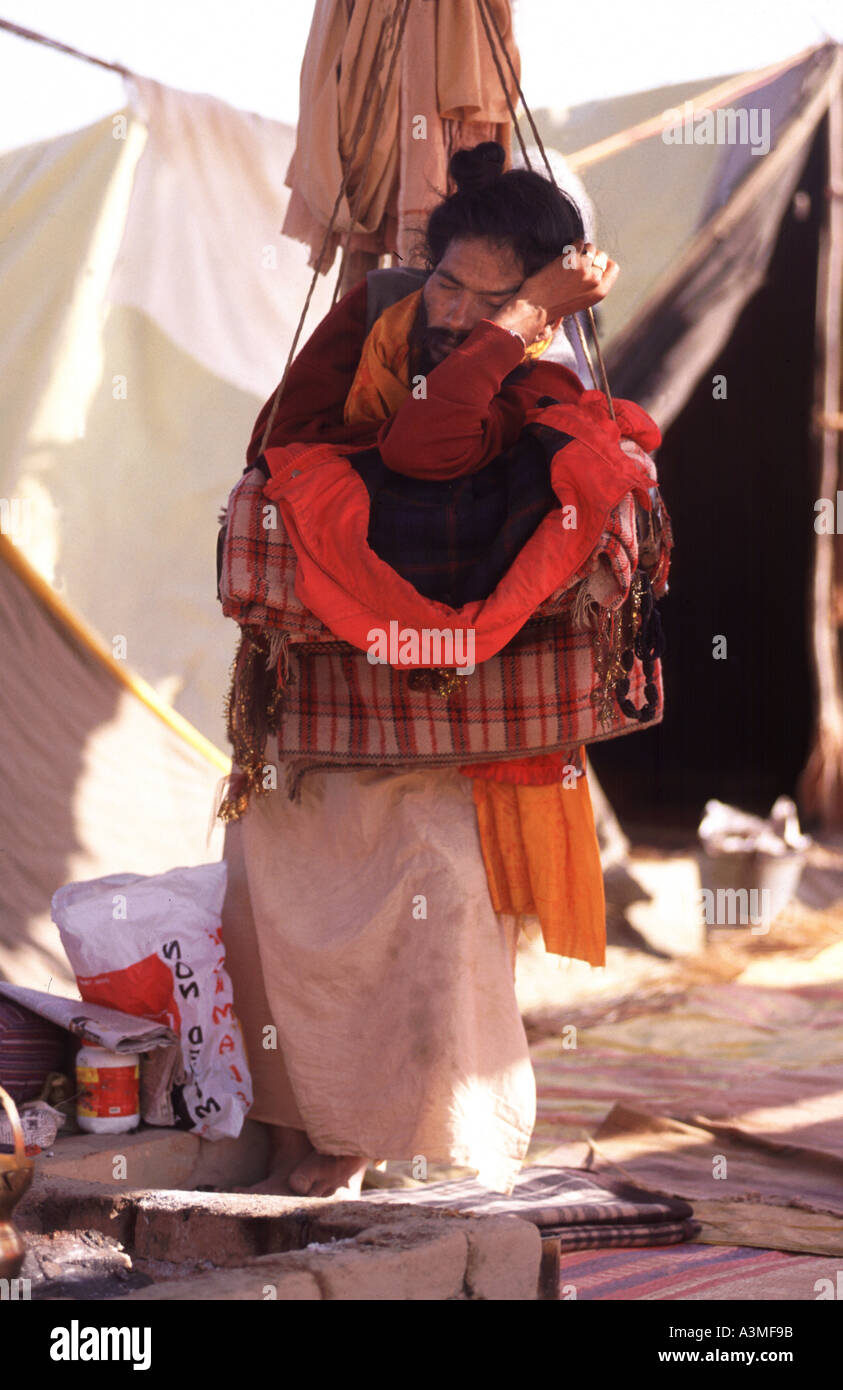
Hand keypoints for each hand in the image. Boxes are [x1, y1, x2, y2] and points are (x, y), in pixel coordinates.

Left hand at [491, 242, 618, 341]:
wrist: (535, 307)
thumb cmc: (555, 304)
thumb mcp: (581, 300)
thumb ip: (592, 285)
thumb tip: (596, 264)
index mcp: (600, 292)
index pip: (613, 268)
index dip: (603, 263)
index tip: (593, 263)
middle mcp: (595, 280)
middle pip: (601, 256)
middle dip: (591, 255)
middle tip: (577, 261)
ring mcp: (584, 269)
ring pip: (590, 247)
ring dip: (580, 249)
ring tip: (568, 259)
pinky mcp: (571, 260)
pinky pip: (577, 242)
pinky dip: (571, 245)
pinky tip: (562, 255)